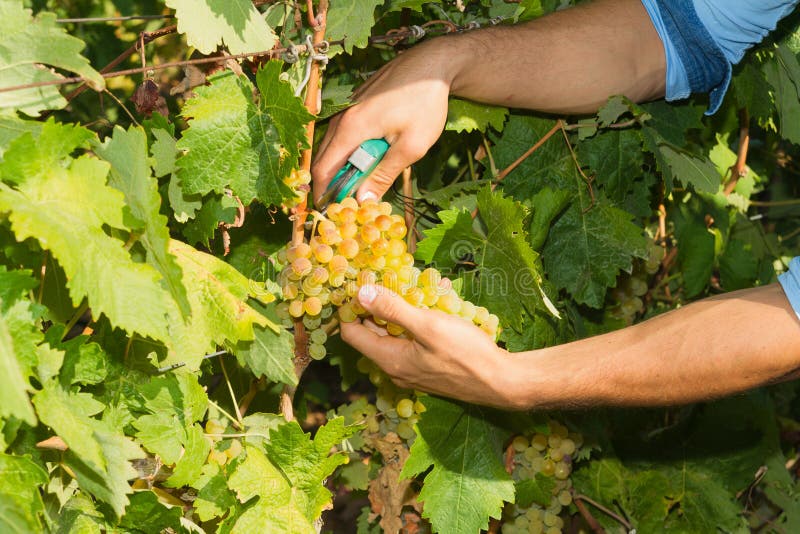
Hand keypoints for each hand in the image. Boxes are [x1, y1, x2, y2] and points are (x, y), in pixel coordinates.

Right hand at [311, 39, 461, 203]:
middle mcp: (342, 117)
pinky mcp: (356, 104)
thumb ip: (384, 174)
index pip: (323, 168)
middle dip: (334, 183)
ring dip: (344, 167)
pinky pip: (344, 134)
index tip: (334, 210)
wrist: (434, 64)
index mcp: (351, 128)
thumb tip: (363, 201)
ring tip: (363, 182)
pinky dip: (350, 151)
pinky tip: (369, 159)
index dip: (324, 193)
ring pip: (334, 146)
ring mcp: (347, 108)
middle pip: (325, 158)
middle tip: (352, 202)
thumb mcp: (411, 146)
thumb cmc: (425, 104)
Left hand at [340, 284, 523, 408]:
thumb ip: (393, 309)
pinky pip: (415, 341)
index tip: (364, 284)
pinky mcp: (429, 368)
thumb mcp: (428, 325)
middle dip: (380, 305)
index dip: (353, 308)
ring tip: (419, 288)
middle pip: (373, 333)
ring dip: (404, 310)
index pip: (352, 333)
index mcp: (389, 360)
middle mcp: (396, 369)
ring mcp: (413, 370)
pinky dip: (420, 321)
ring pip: (397, 335)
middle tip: (392, 280)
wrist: (502, 382)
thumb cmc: (466, 354)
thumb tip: (361, 293)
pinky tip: (438, 302)